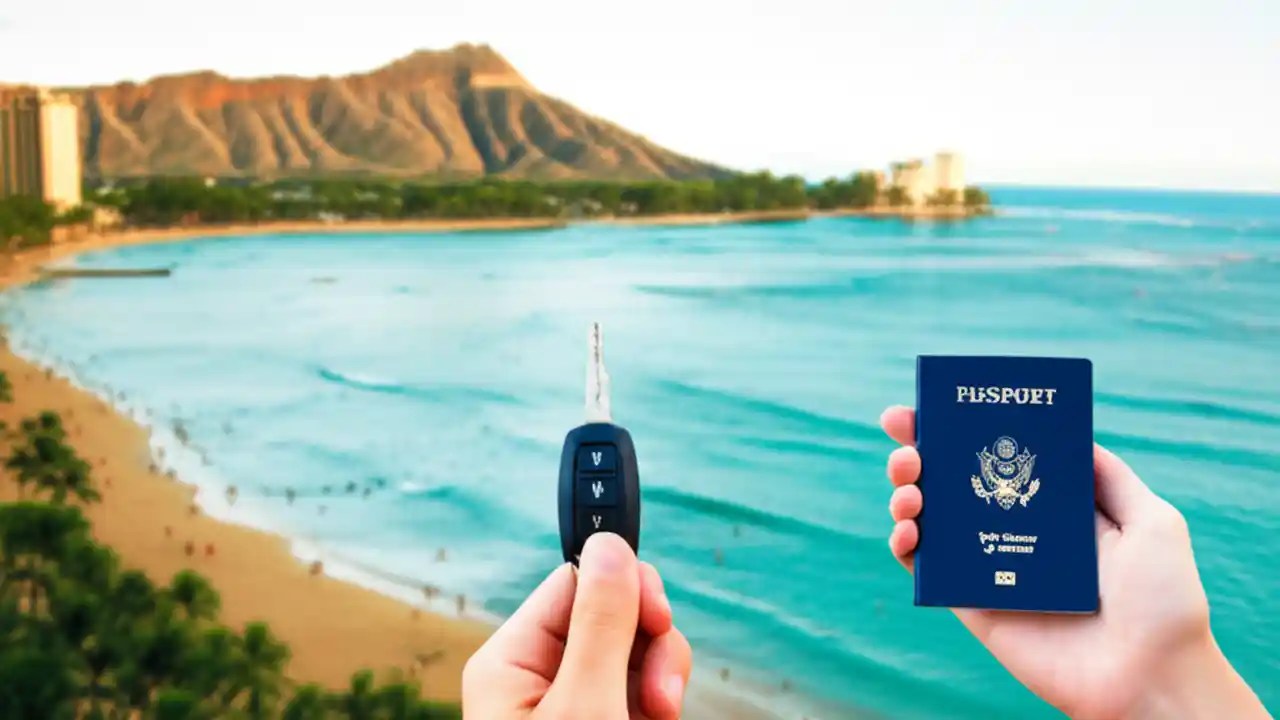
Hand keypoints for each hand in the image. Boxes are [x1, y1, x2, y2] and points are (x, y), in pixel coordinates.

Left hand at [462, 533, 691, 718]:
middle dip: (650, 646)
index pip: (575, 583)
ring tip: (662, 715)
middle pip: (612, 616)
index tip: (659, 612)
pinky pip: (639, 691)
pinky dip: (658, 704)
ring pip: (634, 655)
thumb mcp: (585, 705)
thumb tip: (610, 545)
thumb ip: (600, 624)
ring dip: (660, 679)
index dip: (624, 590)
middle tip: (662, 690)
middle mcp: (537, 677)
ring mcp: (570, 703)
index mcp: (511, 660)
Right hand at [880, 406, 1268, 719]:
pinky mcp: (973, 606)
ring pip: (930, 522)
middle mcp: (1014, 532)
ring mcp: (989, 567)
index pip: (994, 459)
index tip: (922, 407)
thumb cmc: (1162, 601)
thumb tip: (1071, 435)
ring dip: (905, 495)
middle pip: (951, 483)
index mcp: (1050, 509)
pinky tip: (909, 532)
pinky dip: (906, 547)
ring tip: (910, 489)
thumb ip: (1110, 476)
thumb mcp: (1153, 521)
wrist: (1150, 674)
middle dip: (918, 456)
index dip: (955, 431)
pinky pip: (928, 572)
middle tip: (907, 447)